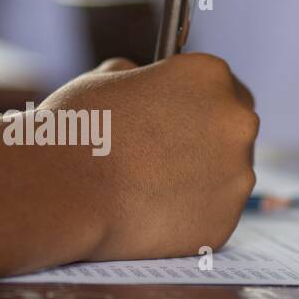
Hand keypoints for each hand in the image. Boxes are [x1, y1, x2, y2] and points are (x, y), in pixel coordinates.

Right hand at [41, 54, 257, 261]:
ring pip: (228, 176)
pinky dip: (190, 215)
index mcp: (210, 76)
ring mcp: (236, 175)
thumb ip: (139, 77)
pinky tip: (152, 212)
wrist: (62, 193)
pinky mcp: (224, 222)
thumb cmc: (77, 130)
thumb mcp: (105, 79)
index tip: (183, 120)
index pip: (227, 88)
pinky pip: (213, 215)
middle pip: (235, 131)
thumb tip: (144, 83)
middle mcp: (236, 121)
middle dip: (207, 142)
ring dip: (201, 180)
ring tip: (151, 187)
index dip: (202, 105)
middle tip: (166, 157)